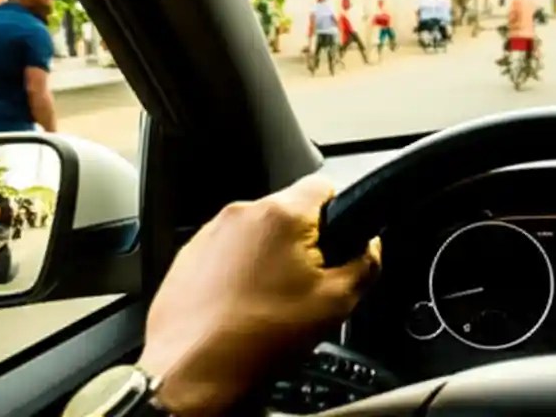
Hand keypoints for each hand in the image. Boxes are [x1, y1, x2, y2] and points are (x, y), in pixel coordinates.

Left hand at [138, 176, 381, 416]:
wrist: (192, 370)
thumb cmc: (255, 338)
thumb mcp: (335, 303)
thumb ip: (364, 264)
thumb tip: (369, 249)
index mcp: (280, 214)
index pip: (325, 185)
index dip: (340, 213)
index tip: (338, 242)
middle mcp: (240, 214)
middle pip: (289, 213)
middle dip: (303, 243)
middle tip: (306, 285)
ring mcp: (208, 234)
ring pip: (257, 235)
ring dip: (268, 259)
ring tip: (270, 302)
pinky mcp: (187, 257)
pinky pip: (226, 254)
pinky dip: (237, 274)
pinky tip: (242, 307)